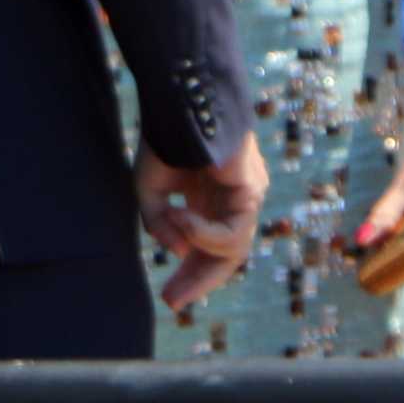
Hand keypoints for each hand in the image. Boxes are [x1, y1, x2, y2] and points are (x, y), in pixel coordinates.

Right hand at [134, 131, 267, 309]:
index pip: (207, 247)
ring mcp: (246, 196)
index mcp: (210, 197)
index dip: (189, 274)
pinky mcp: (253, 192)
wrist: (181, 102)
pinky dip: (204, 234)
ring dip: (196, 246)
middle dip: (199, 280)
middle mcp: (231, 200)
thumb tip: (179, 252)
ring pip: (232, 249)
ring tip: (171, 220)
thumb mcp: (150, 191)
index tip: (168, 299)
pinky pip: (232, 233)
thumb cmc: (166, 139)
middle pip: (226, 257)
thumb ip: (160, 226)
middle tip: (172, 300)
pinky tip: (182, 216)